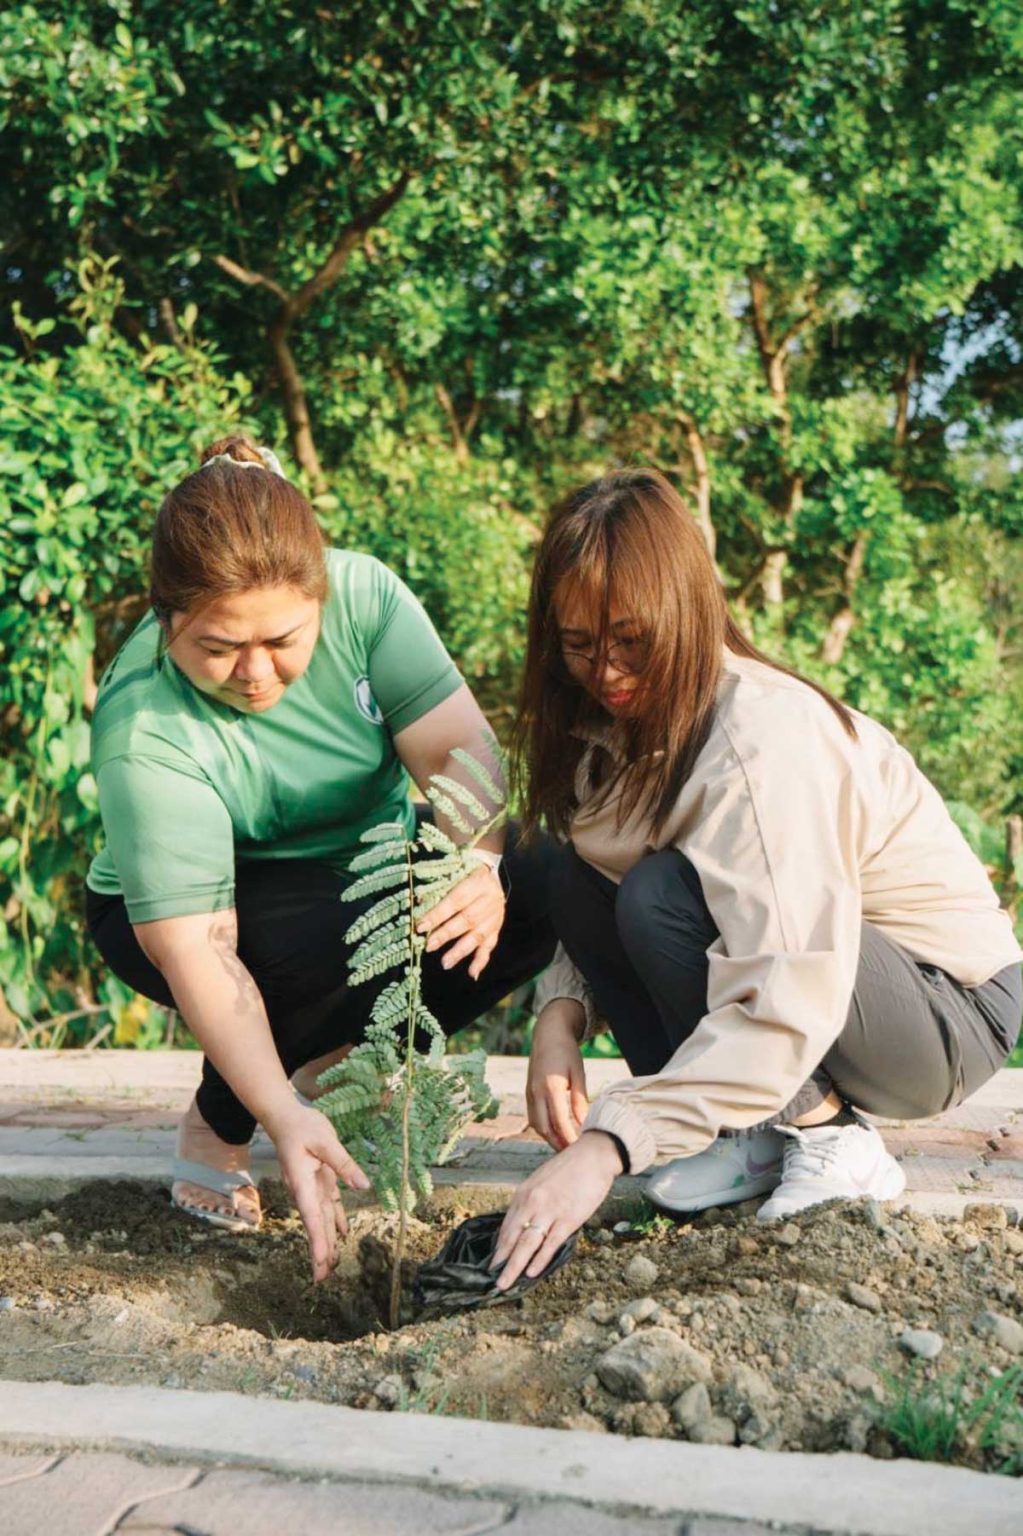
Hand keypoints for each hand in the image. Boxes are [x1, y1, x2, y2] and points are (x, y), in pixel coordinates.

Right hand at [268, 1103, 370, 1283]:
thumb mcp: (324, 1139)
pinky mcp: (320, 1180)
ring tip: (330, 1267)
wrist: (286, 1117)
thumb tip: (363, 1185)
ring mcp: (312, 1187)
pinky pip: (329, 1205)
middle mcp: (305, 1190)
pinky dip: (336, 1221)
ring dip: (327, 1241)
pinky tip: (342, 1236)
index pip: (311, 1215)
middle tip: (321, 1279)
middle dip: (319, 1251)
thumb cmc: (301, 1126)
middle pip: (315, 1224)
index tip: (319, 1260)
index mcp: (301, 1182)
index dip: (316, 1239)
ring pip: (322, 1219)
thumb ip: (343, 1163)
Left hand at [416, 863, 505, 979]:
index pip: (455, 901)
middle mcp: (489, 900)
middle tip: (429, 946)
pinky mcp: (497, 928)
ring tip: (445, 963)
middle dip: (446, 934)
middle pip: (467, 920)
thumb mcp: (454, 874)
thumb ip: (438, 888)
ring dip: (460, 951)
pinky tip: (472, 973)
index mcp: (476, 883)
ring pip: (478, 936)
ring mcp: (495, 916)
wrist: (492, 876)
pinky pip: (490, 946)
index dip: (437, 915)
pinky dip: (481, 961)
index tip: (420, 926)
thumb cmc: (466, 875)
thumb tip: (416, 904)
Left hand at [490, 1131, 623, 1292]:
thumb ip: (530, 1202)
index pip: (506, 1226)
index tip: (493, 1263)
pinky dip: (540, 1260)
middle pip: (512, 1238)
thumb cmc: (567, 1169)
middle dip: (502, 1262)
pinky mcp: (568, 1218)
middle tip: (494, 1281)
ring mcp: (550, 1211)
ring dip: (515, 1266)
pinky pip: (550, 1243)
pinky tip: (532, 1272)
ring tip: (506, 1283)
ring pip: (527, 1244)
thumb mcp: (540, 1181)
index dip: (499, 1247)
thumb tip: (521, 1226)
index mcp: (524, 1193)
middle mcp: (532, 1202)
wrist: (593, 1156)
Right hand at [527, 1004, 588, 1149]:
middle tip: (573, 1154)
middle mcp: (536, 1092)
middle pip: (544, 1128)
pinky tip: (556, 1132)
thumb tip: (584, 1123)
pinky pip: (533, 1117)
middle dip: (557, 1143)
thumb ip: (579, 1099)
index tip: (579, 1149)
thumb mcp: (578, 1073)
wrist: (548, 1035)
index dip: (569, 1138)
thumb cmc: (567, 1052)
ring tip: (565, 1146)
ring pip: (536, 1124)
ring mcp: (529, 1093)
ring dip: (549, 1138)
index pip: (559, 1121)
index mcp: (551, 1087)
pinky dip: (543, 1128)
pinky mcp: (528, 1093)